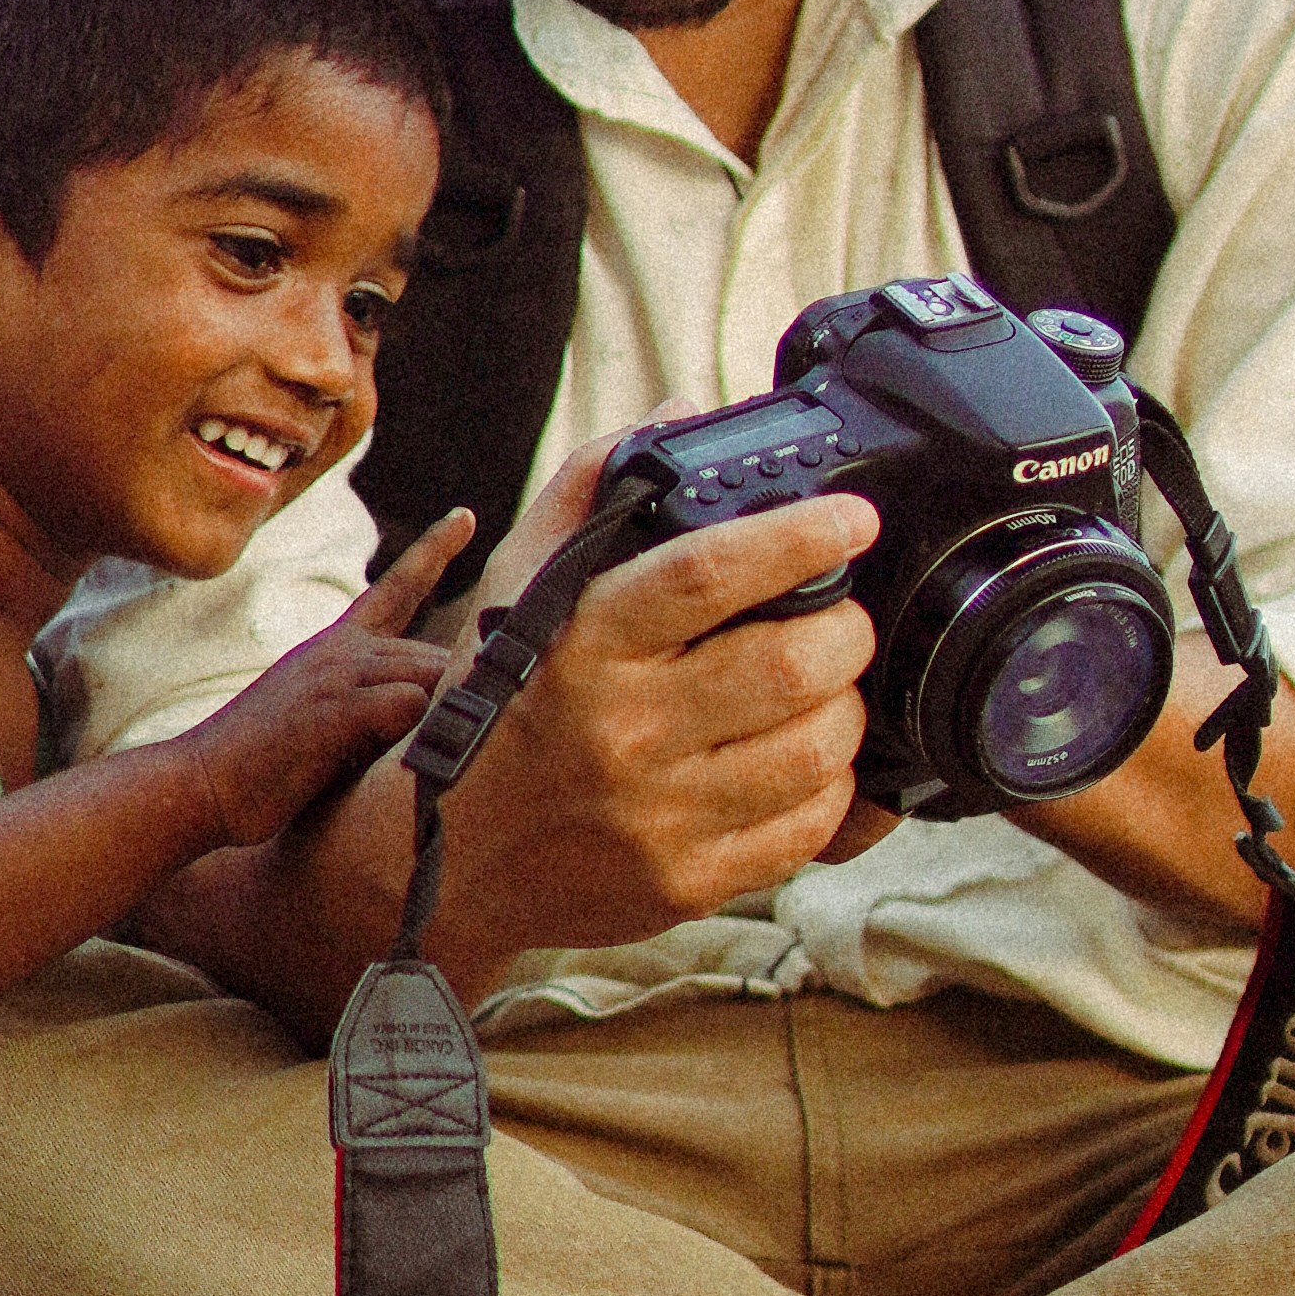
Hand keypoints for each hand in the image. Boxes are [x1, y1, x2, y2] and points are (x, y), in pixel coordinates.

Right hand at [171, 516, 470, 851]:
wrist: (202, 783)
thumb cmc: (266, 765)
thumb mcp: (322, 715)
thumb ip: (368, 702)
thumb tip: (427, 709)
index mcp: (337, 647)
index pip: (396, 589)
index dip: (433, 550)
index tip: (465, 516)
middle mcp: (340, 650)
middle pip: (437, 658)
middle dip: (458, 699)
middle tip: (446, 746)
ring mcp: (336, 675)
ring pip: (431, 676)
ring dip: (442, 718)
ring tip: (418, 761)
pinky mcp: (335, 710)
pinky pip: (409, 704)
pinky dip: (418, 733)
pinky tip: (399, 765)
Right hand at [433, 483, 881, 954]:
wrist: (441, 858)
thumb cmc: (493, 702)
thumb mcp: (518, 583)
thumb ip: (594, 488)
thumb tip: (682, 414)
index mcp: (584, 640)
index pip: (712, 572)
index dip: (802, 535)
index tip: (853, 517)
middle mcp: (622, 728)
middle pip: (791, 663)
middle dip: (846, 627)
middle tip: (843, 615)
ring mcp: (658, 815)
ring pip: (816, 748)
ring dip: (844, 706)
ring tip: (823, 687)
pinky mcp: (687, 881)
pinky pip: (808, 827)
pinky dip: (831, 786)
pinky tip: (806, 759)